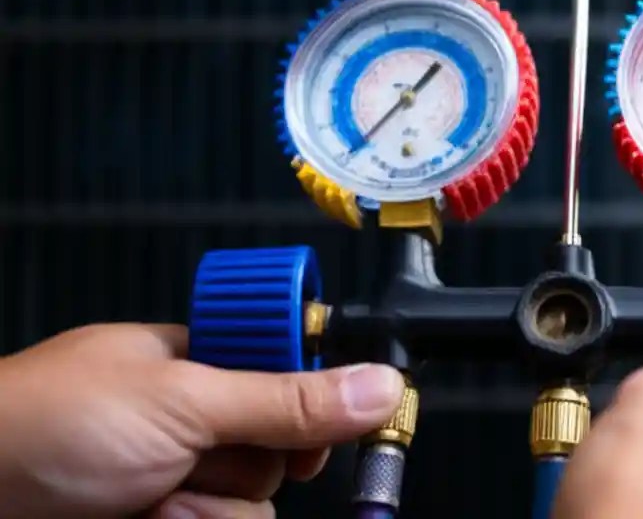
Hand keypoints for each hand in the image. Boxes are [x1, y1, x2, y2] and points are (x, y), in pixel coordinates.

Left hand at [0, 323, 404, 517]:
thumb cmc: (42, 424)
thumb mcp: (184, 403)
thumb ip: (288, 399)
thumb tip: (378, 382)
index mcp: (198, 360)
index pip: (293, 369)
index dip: (315, 399)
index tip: (326, 423)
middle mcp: (192, 418)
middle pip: (282, 445)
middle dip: (249, 463)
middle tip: (208, 457)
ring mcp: (175, 476)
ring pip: (257, 503)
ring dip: (212, 509)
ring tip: (155, 499)